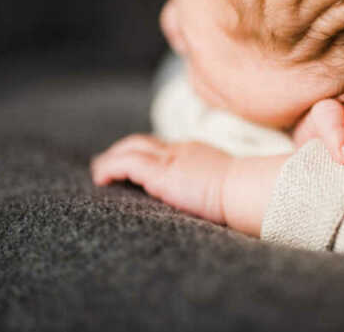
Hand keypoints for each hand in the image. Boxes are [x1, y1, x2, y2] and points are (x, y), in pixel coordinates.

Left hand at [91, 134, 232, 223]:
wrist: (245, 189)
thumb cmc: (244, 194)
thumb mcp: (226, 186)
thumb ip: (214, 187)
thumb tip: (214, 201)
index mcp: (196, 153)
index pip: (163, 148)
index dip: (145, 153)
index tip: (133, 162)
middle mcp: (180, 150)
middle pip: (143, 142)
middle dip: (122, 150)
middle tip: (106, 164)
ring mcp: (171, 159)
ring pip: (130, 149)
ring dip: (110, 159)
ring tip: (98, 174)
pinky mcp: (161, 172)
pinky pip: (126, 163)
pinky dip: (110, 168)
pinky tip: (101, 178)